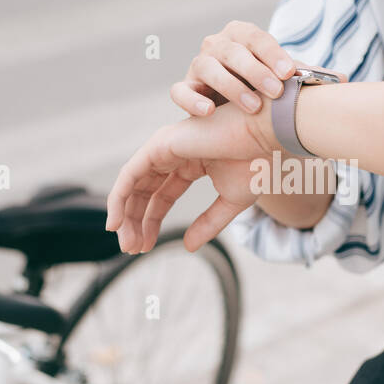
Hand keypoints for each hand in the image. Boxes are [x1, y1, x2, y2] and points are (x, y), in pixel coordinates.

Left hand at [105, 96, 280, 253]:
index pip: (162, 197)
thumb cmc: (257, 161)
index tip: (145, 248)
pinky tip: (117, 222)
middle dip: (135, 222)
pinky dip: (118, 198)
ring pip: (133, 184)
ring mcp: (164, 147)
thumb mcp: (231, 202)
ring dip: (125, 215)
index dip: (152, 223)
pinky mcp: (159, 145)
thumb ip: (208, 224)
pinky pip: (129, 174)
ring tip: (126, 243)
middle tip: (131, 249)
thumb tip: (188, 247)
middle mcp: (173, 154)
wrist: (266, 134)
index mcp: (191, 164)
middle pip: (144, 192)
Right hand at [170, 20, 299, 116]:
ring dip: (231, 86)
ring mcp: (199, 64)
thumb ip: (308, 76)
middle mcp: (217, 44)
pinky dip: (192, 101)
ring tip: (253, 107)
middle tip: (276, 91)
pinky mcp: (185, 87)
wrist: (236, 103)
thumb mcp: (283, 77)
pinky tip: (209, 112)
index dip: (273, 54)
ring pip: (208, 68)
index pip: (256, 38)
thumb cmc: (264, 84)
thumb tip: (342, 78)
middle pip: (232, 52)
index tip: (290, 73)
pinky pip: (180, 91)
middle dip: (256, 71)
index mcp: (242, 34)